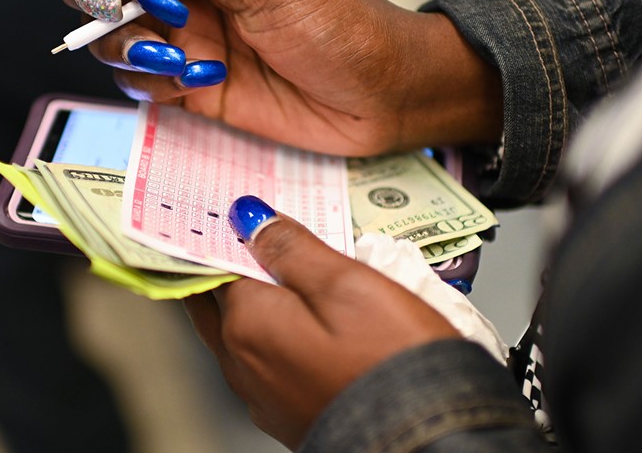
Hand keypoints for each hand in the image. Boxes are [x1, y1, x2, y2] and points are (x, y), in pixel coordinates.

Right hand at [60, 0, 501, 155]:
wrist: (384, 97)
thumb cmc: (345, 24)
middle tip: (121, 15)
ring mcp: (188, 35)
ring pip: (111, 35)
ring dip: (125, 47)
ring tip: (175, 60)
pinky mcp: (192, 83)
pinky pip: (139, 81)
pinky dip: (151, 84)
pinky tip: (200, 83)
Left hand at [183, 195, 460, 448]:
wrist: (425, 442)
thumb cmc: (392, 363)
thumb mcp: (346, 284)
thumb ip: (291, 248)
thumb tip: (250, 218)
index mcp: (247, 324)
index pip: (216, 261)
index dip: (230, 231)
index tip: (245, 211)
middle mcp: (242, 363)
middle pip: (220, 299)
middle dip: (233, 265)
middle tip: (259, 234)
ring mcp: (263, 395)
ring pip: (242, 333)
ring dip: (257, 301)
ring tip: (291, 273)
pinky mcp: (289, 415)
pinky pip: (268, 362)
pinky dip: (277, 335)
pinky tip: (309, 324)